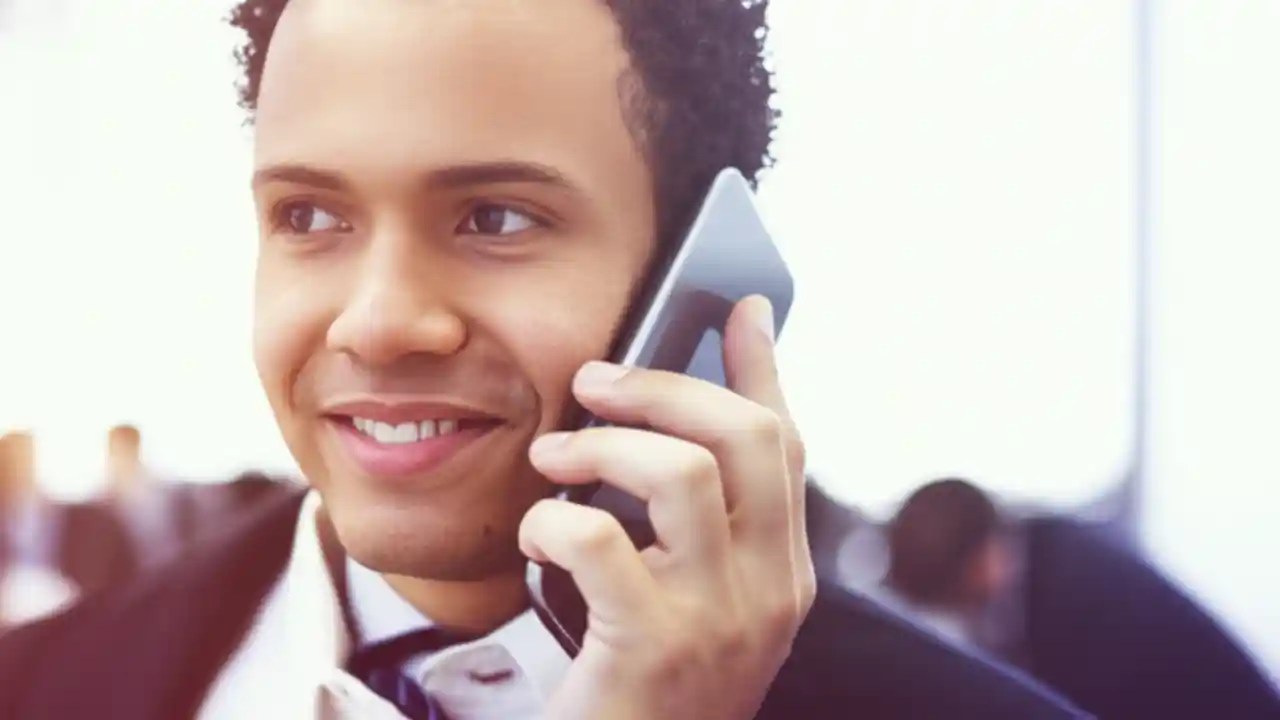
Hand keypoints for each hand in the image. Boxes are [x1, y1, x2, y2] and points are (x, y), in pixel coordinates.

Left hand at [520, 295, 814, 719]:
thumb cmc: (645, 684)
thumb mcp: (697, 601)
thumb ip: (699, 521)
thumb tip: (674, 421)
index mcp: (783, 572)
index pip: (787, 445)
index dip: (763, 368)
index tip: (744, 310)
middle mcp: (770, 590)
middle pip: (746, 437)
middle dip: (662, 387)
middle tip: (594, 382)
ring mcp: (720, 619)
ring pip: (682, 471)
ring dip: (602, 445)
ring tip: (554, 457)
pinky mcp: (653, 646)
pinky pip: (598, 539)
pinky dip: (553, 519)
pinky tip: (537, 534)